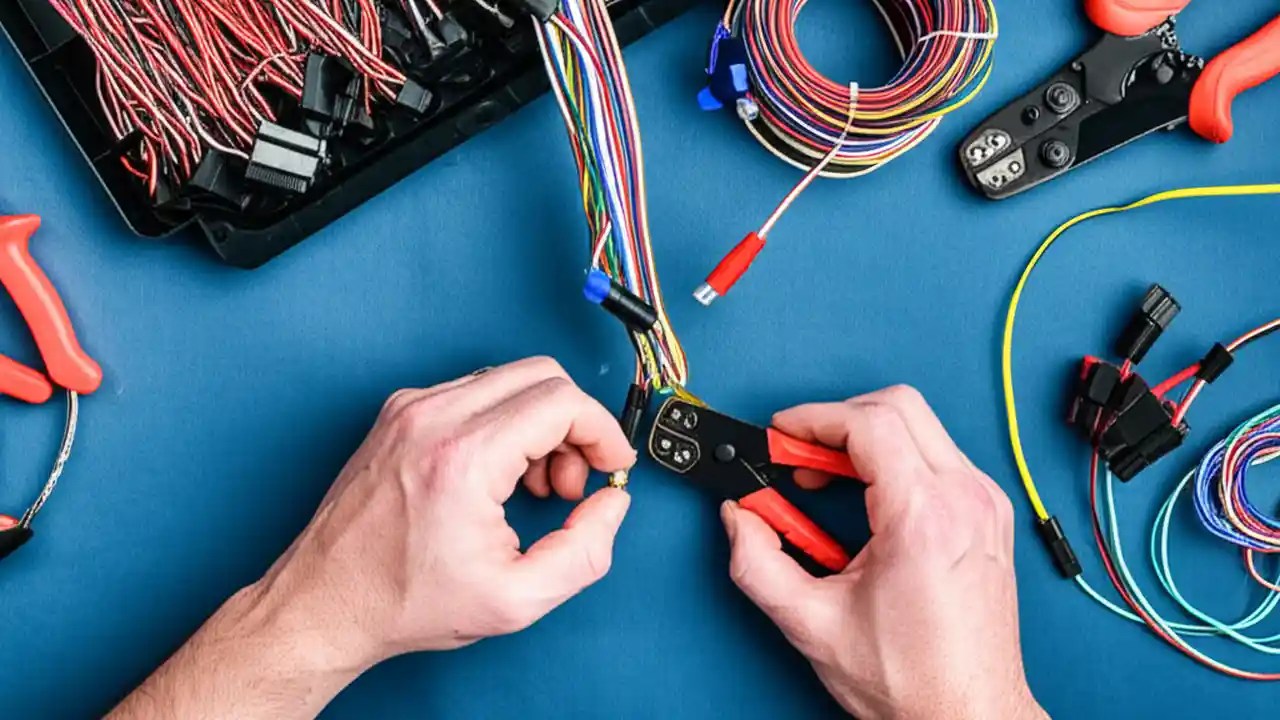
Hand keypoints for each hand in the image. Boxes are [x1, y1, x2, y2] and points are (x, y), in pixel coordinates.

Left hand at [110, 357, 635, 717]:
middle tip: (573, 479)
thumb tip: (610, 504)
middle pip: (542, 376)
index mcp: (463, 458)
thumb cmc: (404, 600)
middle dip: (576, 425)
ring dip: (541, 422)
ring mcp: (411, 409)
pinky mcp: (399, 412)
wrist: (327, 603)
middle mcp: (433, 418)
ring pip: (510, 378)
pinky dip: (505, 422)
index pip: (562, 401)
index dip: (604, 431)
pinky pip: (475, 391)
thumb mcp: (516, 600)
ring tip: (535, 483)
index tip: (611, 464)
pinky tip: (499, 473)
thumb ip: (585, 551)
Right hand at [720, 386, 1045, 719]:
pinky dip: (894, 458)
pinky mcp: (989, 514)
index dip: (813, 419)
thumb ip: (758, 563)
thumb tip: (738, 518)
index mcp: (924, 517)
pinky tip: (865, 498)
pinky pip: (938, 455)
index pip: (869, 423)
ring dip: (866, 438)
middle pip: (899, 405)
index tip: (781, 437)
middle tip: (799, 458)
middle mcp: (965, 499)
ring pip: (920, 425)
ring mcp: (984, 503)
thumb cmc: (912, 679)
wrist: (970, 713)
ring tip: (826, 482)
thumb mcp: (812, 624)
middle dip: (837, 419)